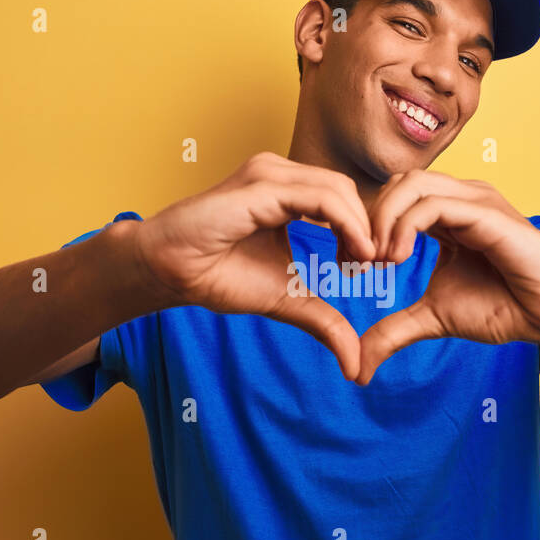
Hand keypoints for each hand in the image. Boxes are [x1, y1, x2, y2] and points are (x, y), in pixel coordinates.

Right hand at [131, 152, 376, 380]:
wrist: (168, 270)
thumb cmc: (217, 275)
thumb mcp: (286, 299)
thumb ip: (323, 322)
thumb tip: (356, 364)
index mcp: (286, 190)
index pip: (344, 198)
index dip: (364, 231)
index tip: (367, 269)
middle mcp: (279, 175)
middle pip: (348, 190)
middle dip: (369, 229)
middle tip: (371, 268)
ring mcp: (270, 176)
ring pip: (340, 190)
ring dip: (362, 228)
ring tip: (362, 264)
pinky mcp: (261, 186)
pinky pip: (321, 198)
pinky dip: (347, 225)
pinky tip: (353, 255)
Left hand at [356, 171, 539, 384]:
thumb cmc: (504, 307)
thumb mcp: (434, 318)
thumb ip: (394, 331)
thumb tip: (358, 367)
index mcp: (447, 214)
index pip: (392, 197)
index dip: (364, 226)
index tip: (353, 266)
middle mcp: (460, 199)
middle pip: (396, 182)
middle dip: (367, 219)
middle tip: (359, 262)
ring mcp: (475, 202)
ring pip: (411, 185)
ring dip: (383, 220)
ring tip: (378, 260)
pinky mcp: (488, 214)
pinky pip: (434, 205)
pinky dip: (405, 226)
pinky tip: (397, 257)